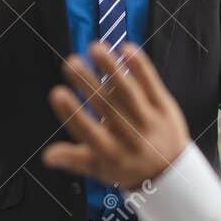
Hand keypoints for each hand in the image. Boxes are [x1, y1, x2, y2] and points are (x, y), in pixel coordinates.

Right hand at [43, 42, 189, 188]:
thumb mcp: (100, 169)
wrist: (173, 172)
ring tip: (95, 48)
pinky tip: (126, 48)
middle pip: (107, 107)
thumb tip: (47, 156)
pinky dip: (140, 66)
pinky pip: (152, 84)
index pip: (88, 132)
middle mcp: (132, 138)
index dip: (72, 112)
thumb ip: (74, 160)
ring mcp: (150, 121)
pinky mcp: (165, 107)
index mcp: (112, 154)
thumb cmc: (129, 167)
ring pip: (129, 92)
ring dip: (112, 68)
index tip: (57, 93)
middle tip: (70, 62)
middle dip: (87, 83)